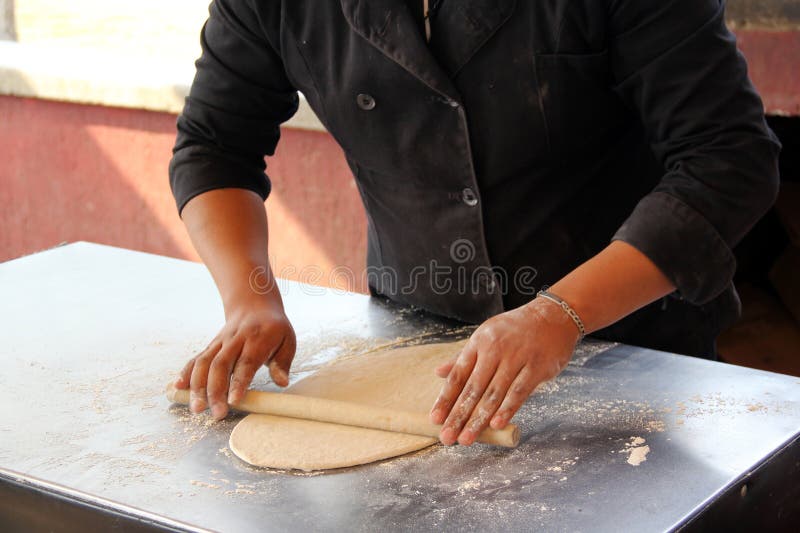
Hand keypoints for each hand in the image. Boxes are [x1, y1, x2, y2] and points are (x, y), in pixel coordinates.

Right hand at [174, 297, 295, 419]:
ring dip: (198, 386)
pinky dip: (186, 372)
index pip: (246, 362)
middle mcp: (235, 340)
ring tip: (196, 408)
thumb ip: (283, 363)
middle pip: (221, 365)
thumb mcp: (287, 340)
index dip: (239, 382)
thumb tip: (282, 383)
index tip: (234, 401)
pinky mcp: (211, 345)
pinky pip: (196, 358)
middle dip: (216, 391)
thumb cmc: (274, 328)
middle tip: (217, 413)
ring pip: (205, 362)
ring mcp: (220, 342)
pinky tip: (179, 387)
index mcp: (258, 339)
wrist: (254, 304)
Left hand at [429, 297, 579, 445]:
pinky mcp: (537, 367)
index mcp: (479, 342)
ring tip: (466, 438)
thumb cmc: (516, 329)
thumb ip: (463, 357)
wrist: (554, 316)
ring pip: (494, 393)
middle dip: (458, 415)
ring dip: (479, 419)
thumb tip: (438, 373)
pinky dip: (507, 409)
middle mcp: (495, 350)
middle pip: (472, 388)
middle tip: (447, 438)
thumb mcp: (486, 336)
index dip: (445, 399)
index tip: (435, 419)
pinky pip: (519, 391)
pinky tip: (496, 424)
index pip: (458, 375)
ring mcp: (517, 358)